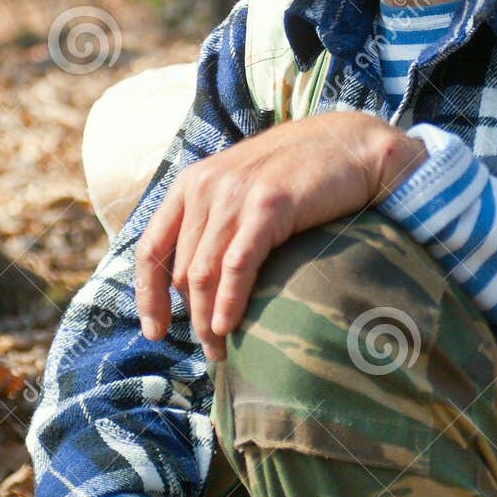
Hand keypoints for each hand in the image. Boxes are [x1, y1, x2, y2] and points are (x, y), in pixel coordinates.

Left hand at [136, 114, 424, 359]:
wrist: (350, 144)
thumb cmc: (298, 173)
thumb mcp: (242, 188)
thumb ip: (214, 221)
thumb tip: (194, 282)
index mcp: (191, 183)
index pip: (151, 248)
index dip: (147, 296)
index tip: (154, 332)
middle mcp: (204, 187)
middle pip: (181, 271)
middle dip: (190, 318)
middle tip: (211, 351)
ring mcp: (235, 194)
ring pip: (203, 273)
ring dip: (207, 320)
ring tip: (221, 351)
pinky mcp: (268, 205)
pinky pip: (237, 265)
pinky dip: (228, 301)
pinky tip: (229, 327)